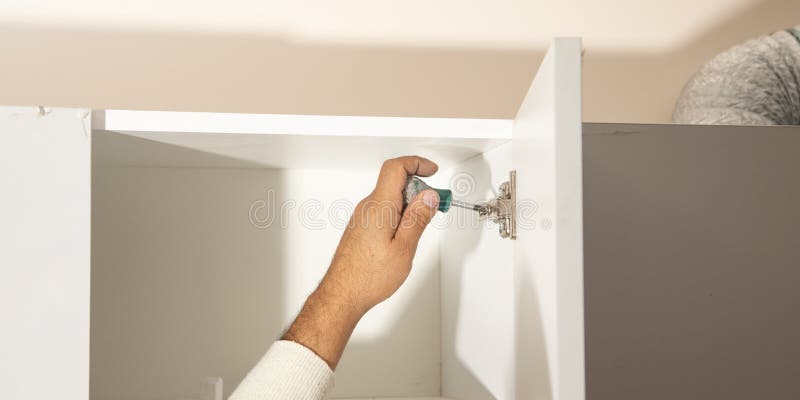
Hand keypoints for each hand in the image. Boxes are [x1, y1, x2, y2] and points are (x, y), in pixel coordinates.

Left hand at [283, 156, 439, 368]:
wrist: (341, 295)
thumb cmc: (368, 277)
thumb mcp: (404, 248)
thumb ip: (417, 218)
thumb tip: (429, 195)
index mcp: (379, 207)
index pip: (396, 168)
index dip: (417, 163)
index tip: (433, 171)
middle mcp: (367, 208)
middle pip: (395, 181)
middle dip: (419, 188)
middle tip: (436, 205)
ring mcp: (362, 217)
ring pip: (390, 197)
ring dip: (410, 203)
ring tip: (422, 226)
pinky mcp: (361, 228)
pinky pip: (383, 209)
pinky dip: (399, 213)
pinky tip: (406, 234)